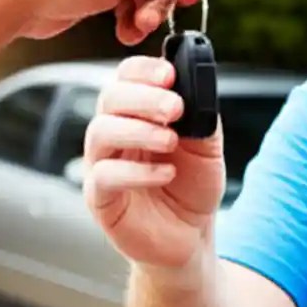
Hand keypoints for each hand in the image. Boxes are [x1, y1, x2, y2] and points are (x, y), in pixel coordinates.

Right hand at [84, 56, 225, 270]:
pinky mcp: (100, 199)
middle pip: (109, 98)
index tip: (170, 74)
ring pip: (100, 132)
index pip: (125, 77)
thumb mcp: (207, 147)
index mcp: (136, 114)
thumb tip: (196, 90)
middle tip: (175, 108)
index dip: (143, 70)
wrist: (190, 237)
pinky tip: (166, 173)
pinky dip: (136, 172)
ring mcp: (102, 165)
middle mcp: (113, 134)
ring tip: (171, 141)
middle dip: (144, 97)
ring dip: (138, 130)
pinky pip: (104, 177)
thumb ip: (200, 117)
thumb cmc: (192, 188)